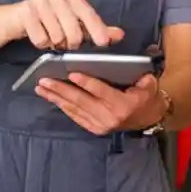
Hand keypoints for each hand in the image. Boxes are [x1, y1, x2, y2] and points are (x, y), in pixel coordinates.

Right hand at [8, 0, 124, 49]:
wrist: (17, 18)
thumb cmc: (50, 22)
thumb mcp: (76, 25)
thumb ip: (97, 30)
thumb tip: (119, 35)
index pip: (89, 15)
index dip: (97, 30)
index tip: (102, 43)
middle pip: (74, 31)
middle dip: (72, 43)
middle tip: (66, 44)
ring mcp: (41, 3)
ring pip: (56, 37)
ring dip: (55, 44)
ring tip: (52, 39)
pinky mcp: (26, 12)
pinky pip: (40, 39)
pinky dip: (41, 44)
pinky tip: (39, 37)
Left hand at [36, 73, 163, 135]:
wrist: (149, 119)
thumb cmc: (147, 96)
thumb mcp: (148, 84)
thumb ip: (139, 74)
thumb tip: (127, 62)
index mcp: (124, 105)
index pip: (102, 92)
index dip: (87, 83)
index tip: (72, 74)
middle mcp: (110, 117)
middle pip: (82, 101)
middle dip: (61, 90)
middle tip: (45, 80)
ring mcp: (101, 125)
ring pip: (74, 109)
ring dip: (56, 98)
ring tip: (41, 88)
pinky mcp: (94, 129)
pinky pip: (75, 116)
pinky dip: (63, 106)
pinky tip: (51, 97)